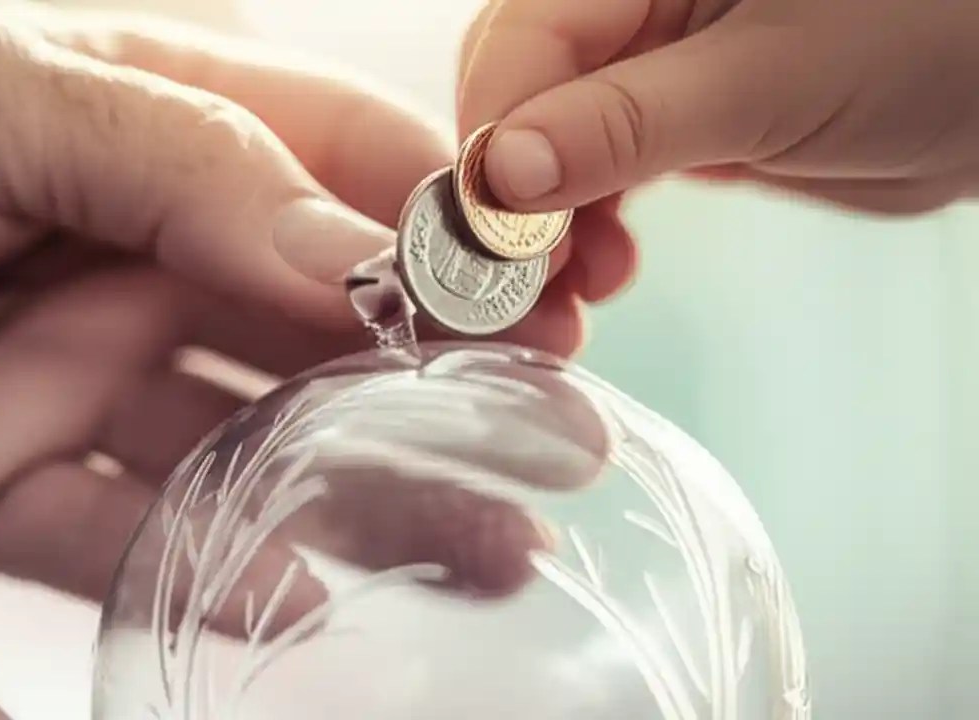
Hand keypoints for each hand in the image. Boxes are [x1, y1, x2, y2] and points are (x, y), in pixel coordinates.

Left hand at [0, 0, 594, 651]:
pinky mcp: (6, 487)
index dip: (449, 229)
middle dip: (446, 375)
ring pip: (256, 443)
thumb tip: (367, 251)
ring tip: (494, 539)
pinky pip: (137, 539)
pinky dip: (227, 574)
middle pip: (322, 323)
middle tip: (562, 427)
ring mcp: (78, 376)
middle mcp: (134, 254)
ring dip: (372, 490)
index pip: (340, 170)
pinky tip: (318, 600)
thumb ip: (190, 163)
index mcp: (149, 127)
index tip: (554, 291)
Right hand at [458, 0, 978, 299]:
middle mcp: (629, 7)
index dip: (491, 136)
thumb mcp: (767, 82)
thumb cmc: (927, 40)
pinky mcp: (667, 120)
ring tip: (581, 285)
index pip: (520, 42)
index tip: (490, 232)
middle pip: (516, 93)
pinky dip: (583, 226)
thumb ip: (625, 124)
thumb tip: (499, 172)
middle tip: (531, 280)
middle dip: (510, 192)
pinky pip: (590, 172)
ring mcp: (645, 65)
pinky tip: (603, 267)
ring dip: (545, 224)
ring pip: (544, 143)